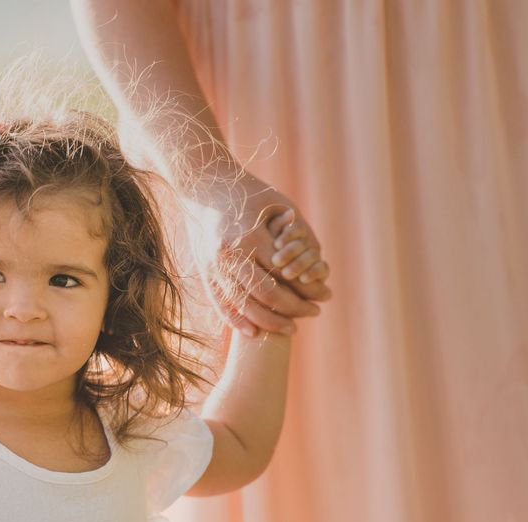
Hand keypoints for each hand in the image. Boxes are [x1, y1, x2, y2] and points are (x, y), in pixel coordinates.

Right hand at [204, 175, 331, 335]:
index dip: (309, 289)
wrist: (201, 183)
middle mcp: (231, 255)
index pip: (287, 274)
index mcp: (252, 236)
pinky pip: (220, 303)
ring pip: (245, 305)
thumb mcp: (278, 205)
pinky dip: (237, 321)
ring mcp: (214, 266)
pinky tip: (253, 333)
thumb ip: (298, 233)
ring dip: (270, 322)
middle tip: (313, 313)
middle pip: (268, 295)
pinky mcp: (203, 271)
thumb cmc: (247, 191)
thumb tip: (318, 262)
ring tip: (290, 327)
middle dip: (294, 310)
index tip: (325, 297)